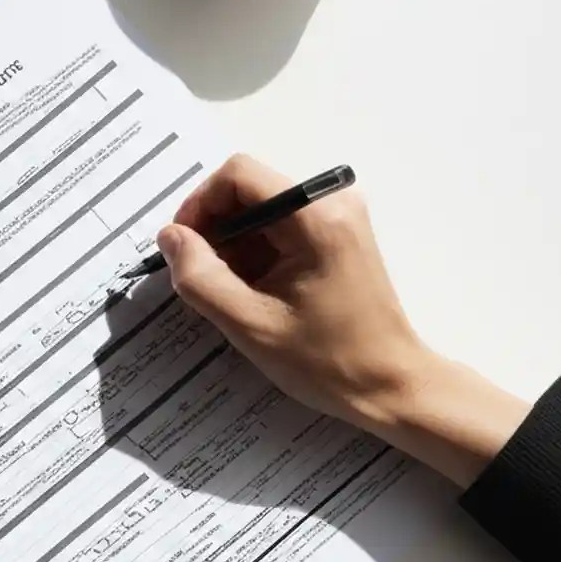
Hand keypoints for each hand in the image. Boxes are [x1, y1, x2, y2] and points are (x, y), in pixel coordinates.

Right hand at [159, 155, 527, 486]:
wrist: (391, 386)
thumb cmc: (326, 361)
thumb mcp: (250, 324)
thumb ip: (201, 277)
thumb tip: (170, 237)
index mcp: (316, 217)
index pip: (238, 175)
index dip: (199, 205)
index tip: (183, 249)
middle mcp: (331, 202)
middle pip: (249, 189)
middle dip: (216, 229)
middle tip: (204, 277)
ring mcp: (339, 217)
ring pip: (261, 208)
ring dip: (235, 244)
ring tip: (232, 293)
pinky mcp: (339, 234)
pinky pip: (281, 226)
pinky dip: (257, 252)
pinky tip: (256, 291)